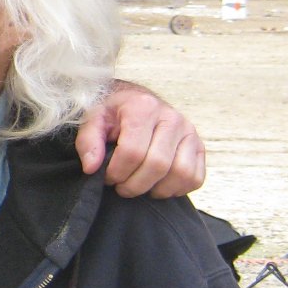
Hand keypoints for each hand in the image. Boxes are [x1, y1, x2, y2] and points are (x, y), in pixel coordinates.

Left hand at [74, 80, 205, 197]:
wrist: (133, 99)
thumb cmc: (112, 111)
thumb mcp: (93, 118)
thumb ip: (88, 141)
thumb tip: (92, 168)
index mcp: (143, 107)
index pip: (132, 152)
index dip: (117, 172)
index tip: (107, 177)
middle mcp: (171, 117)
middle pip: (158, 165)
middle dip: (134, 185)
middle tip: (120, 186)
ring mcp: (189, 131)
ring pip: (181, 173)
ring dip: (157, 189)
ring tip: (139, 186)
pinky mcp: (199, 145)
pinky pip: (196, 177)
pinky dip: (178, 189)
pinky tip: (158, 185)